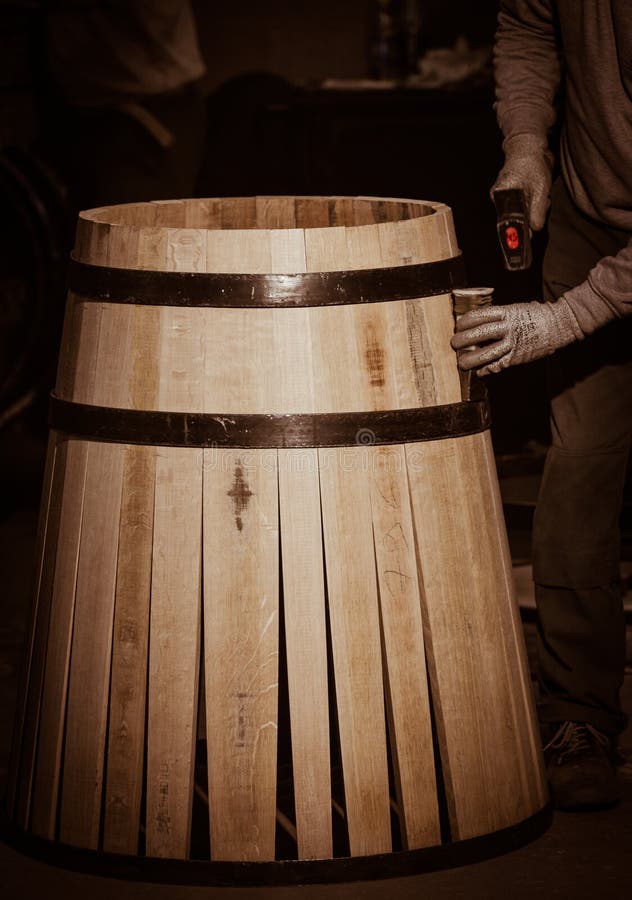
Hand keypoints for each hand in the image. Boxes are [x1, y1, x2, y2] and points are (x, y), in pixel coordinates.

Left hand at [451, 298, 583, 375]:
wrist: (558, 325)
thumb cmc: (535, 316)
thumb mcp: (515, 309)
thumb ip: (498, 316)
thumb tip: (477, 323)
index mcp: (506, 313)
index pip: (479, 316)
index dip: (465, 322)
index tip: (458, 325)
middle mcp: (508, 328)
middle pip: (478, 334)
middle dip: (463, 340)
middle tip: (454, 344)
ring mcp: (512, 344)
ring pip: (486, 354)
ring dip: (470, 360)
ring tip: (461, 363)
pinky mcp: (517, 358)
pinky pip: (498, 366)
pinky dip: (486, 370)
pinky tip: (479, 372)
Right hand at [492, 133, 553, 230]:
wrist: (529, 146)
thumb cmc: (532, 165)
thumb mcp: (540, 190)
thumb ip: (537, 212)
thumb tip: (534, 230)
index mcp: (501, 195)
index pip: (507, 221)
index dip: (518, 230)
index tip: (527, 238)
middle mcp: (499, 196)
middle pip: (514, 218)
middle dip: (530, 216)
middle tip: (542, 203)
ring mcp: (504, 194)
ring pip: (520, 212)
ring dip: (533, 209)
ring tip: (541, 194)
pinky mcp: (511, 193)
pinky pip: (522, 205)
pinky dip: (532, 203)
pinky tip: (538, 193)